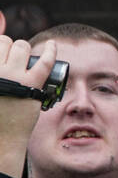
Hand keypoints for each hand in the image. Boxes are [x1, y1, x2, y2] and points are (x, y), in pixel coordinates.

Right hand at [0, 36, 53, 177]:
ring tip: (27, 60)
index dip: (2, 47)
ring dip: (26, 50)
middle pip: (8, 43)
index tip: (4, 54)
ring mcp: (14, 75)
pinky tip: (52, 44)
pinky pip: (44, 61)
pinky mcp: (31, 84)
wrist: (2, 134)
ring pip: (22, 47)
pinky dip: (50, 51)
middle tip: (16, 61)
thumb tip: (2, 58)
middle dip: (13, 48)